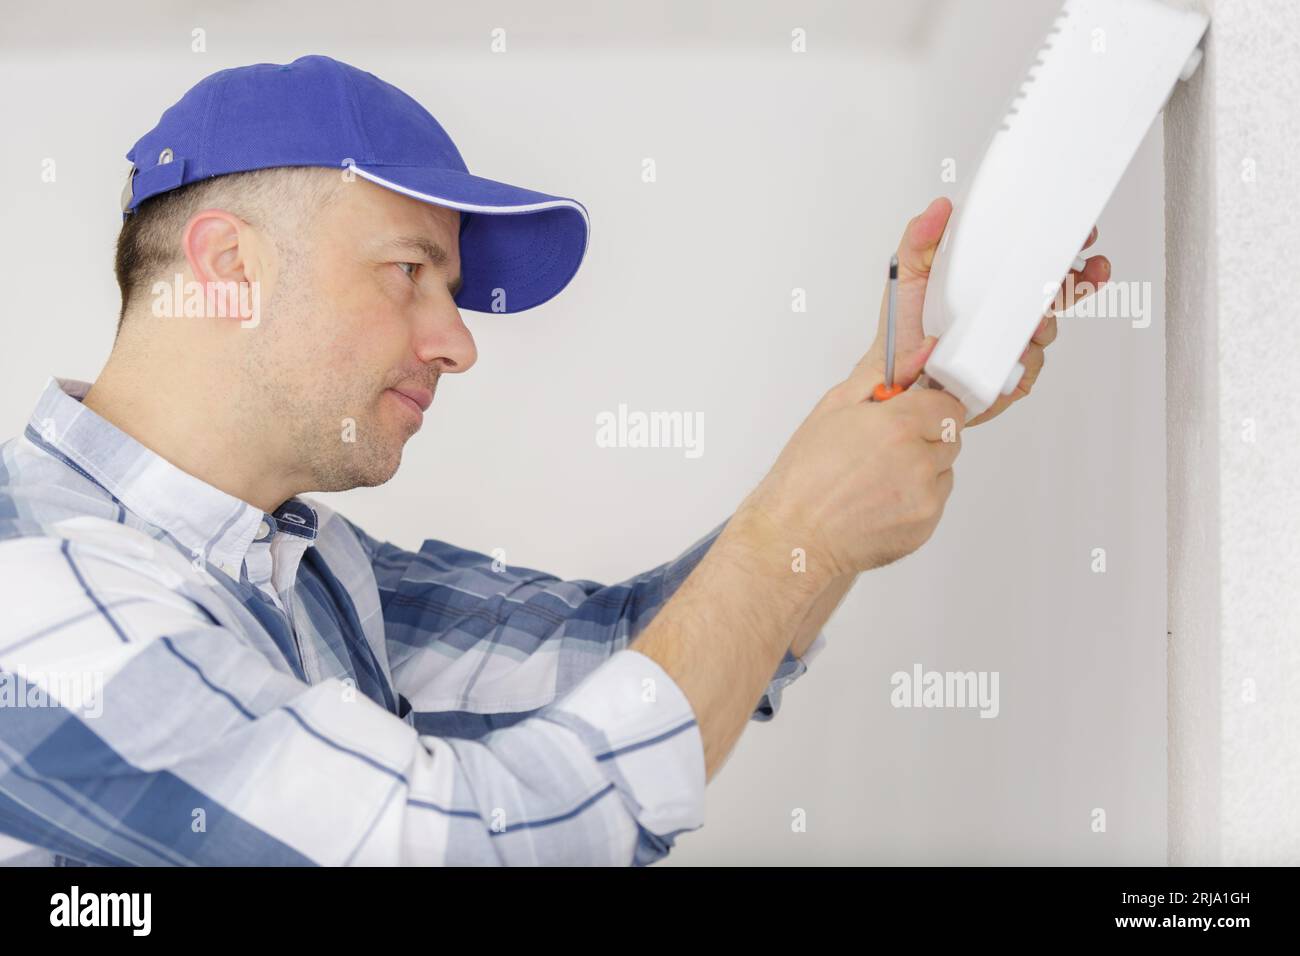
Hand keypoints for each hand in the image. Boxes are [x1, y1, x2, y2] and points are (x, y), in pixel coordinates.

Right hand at [740, 338, 965, 577]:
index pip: (949, 405)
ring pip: (945, 468)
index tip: (910, 416)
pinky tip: (881, 499)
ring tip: (879, 477)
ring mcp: (925, 496)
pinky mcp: (925, 525)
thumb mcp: (834, 408)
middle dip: (925, 436)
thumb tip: (921, 353)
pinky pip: (936, 499)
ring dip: (923, 467)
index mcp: (897, 425)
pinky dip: (917, 497)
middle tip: (885, 448)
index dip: (927, 409)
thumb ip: (883, 376)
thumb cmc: (804, 478)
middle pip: (951, 436)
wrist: (794, 535)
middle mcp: (917, 461)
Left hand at [861, 198, 1110, 426]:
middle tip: (1086, 269)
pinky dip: (1026, 355)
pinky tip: (1016, 349)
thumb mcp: (910, 272)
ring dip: (1046, 320)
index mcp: (994, 281)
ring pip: (1047, 328)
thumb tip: (939, 208)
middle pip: (1060, 290)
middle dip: (1081, 277)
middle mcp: (1010, 311)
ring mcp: (1014, 343)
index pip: (1039, 257)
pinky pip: (1030, 364)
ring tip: (1036, 318)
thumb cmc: (904, 327)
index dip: (1063, 244)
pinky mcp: (1012, 376)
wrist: (895, 376)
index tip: (1081, 234)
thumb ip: (921, 238)